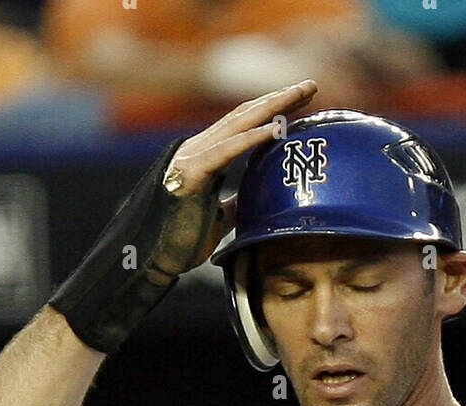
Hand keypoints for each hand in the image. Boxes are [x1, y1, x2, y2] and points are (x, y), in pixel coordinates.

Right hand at [152, 80, 317, 273]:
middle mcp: (201, 149)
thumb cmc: (183, 240)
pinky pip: (226, 151)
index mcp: (209, 158)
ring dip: (273, 107)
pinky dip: (252, 138)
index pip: (245, 125)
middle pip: (246, 115)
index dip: (273, 110)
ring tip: (301, 93)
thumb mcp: (221, 218)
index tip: (303, 101)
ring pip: (239, 123)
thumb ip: (237, 202)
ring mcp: (195, 158)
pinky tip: (276, 128)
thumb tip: (258, 196)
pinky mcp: (191, 174)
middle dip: (280, 99)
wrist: (155, 259)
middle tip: (310, 85)